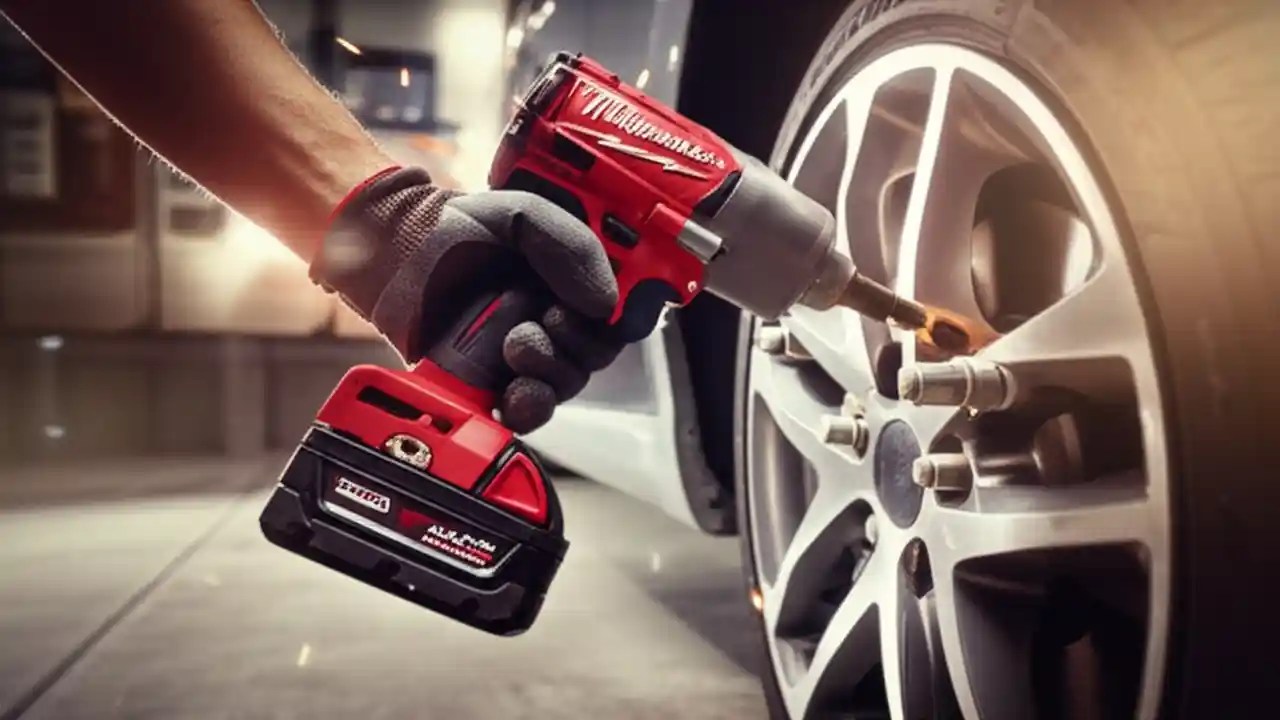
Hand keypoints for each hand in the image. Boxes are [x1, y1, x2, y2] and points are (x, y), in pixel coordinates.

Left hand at [313, 167, 626, 432]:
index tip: (603, 314)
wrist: (391, 253)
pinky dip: (530, 409)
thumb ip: (574, 249)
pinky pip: (529, 411)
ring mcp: (525, 351)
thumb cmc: (452, 225)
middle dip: (578, 345)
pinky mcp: (492, 382)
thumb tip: (606, 305)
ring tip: (515, 347)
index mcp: (571, 276)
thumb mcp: (524, 215)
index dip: (623, 319)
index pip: (622, 311)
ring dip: (551, 373)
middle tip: (547, 321)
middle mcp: (555, 314)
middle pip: (598, 353)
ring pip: (567, 383)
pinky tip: (514, 396)